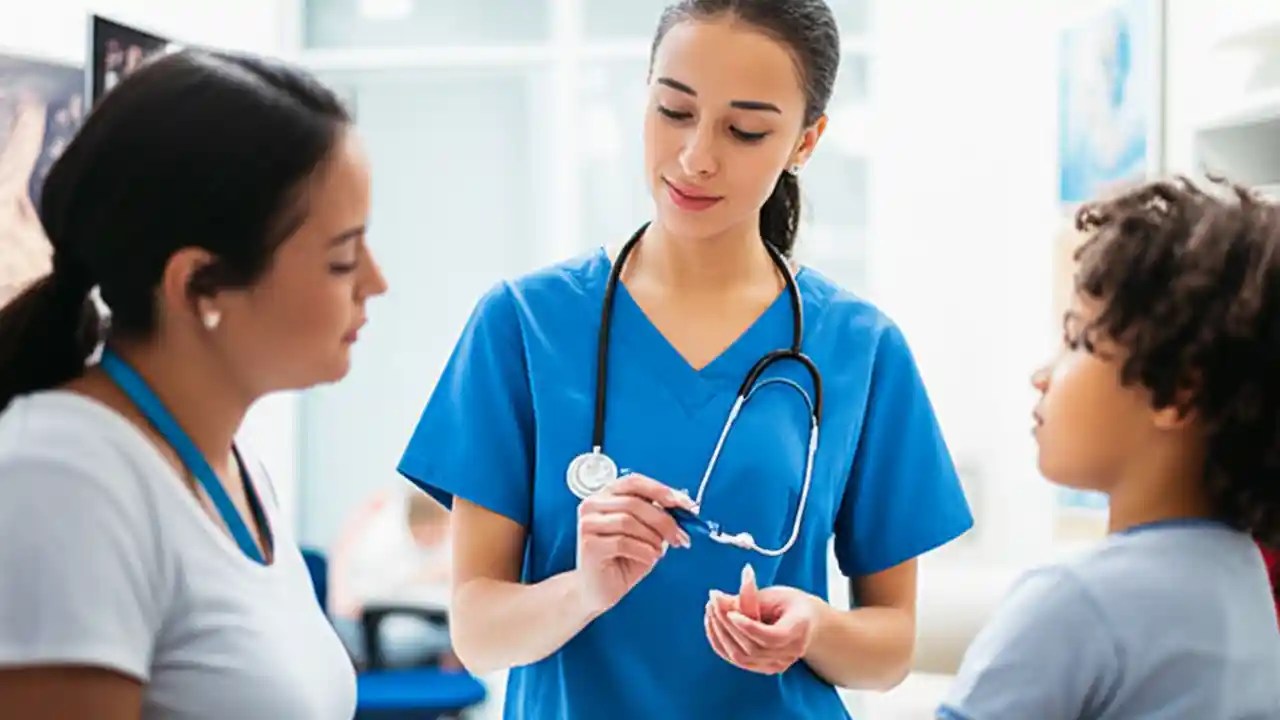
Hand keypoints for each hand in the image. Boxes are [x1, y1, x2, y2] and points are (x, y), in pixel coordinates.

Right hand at [575, 473, 695, 613]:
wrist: (600, 590)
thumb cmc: (623, 560)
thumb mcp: (646, 533)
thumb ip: (659, 515)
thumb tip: (683, 504)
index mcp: (607, 495)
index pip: (634, 482)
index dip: (661, 490)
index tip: (685, 504)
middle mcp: (593, 505)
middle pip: (634, 503)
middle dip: (664, 520)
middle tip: (680, 536)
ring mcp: (588, 524)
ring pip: (628, 521)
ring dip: (653, 538)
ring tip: (659, 551)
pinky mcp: (589, 545)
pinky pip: (622, 542)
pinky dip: (643, 551)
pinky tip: (649, 558)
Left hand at [704, 563, 819, 674]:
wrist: (806, 623)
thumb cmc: (790, 603)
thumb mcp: (774, 594)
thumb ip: (749, 597)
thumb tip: (718, 598)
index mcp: (798, 631)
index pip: (771, 637)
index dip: (748, 627)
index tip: (729, 611)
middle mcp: (789, 654)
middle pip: (752, 648)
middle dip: (727, 624)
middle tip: (713, 599)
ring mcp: (776, 666)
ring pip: (740, 657)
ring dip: (719, 632)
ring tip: (710, 608)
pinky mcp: (763, 668)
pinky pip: (736, 660)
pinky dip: (719, 642)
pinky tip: (711, 622)